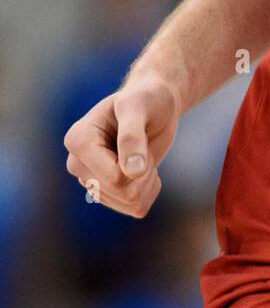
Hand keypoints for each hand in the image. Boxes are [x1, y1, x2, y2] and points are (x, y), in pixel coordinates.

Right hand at [63, 72, 180, 218]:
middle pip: (122, 193)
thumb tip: (132, 173)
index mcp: (77, 141)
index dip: (139, 163)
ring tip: (142, 155)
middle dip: (144, 171)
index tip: (139, 134)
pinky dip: (150, 190)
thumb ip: (132, 137)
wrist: (154, 104)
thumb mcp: (138, 107)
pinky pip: (137, 209)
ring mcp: (91, 182)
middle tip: (144, 145)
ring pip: (131, 204)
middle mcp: (77, 165)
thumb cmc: (145, 98)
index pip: (113, 178)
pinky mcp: (108, 193)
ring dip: (148, 180)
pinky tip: (144, 169)